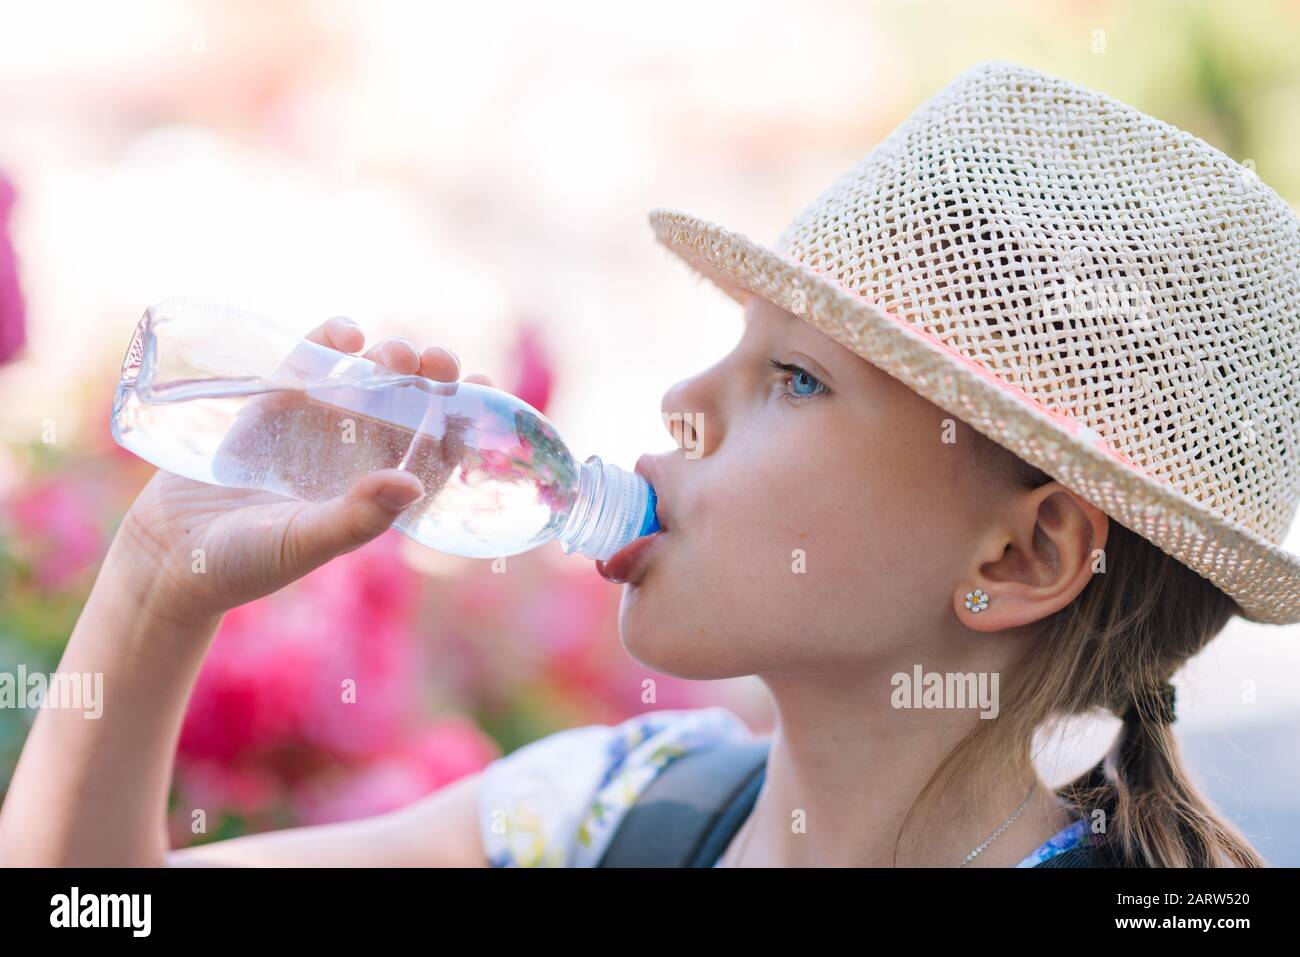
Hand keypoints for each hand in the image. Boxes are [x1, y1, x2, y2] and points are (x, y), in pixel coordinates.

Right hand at [111, 317, 494, 625]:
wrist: (167, 553)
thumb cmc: (244, 563)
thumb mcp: (303, 542)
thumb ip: (355, 518)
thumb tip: (413, 483)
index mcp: (373, 497)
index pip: (431, 456)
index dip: (460, 424)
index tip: (484, 392)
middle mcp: (351, 462)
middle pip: (405, 412)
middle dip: (428, 383)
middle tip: (439, 360)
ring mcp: (314, 432)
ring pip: (364, 385)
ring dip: (387, 364)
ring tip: (397, 351)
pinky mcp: (272, 409)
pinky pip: (309, 369)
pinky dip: (328, 346)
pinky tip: (347, 333)